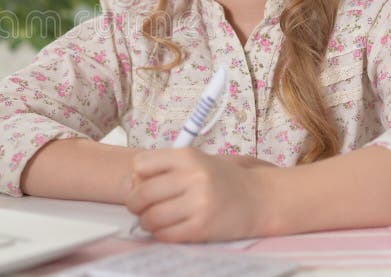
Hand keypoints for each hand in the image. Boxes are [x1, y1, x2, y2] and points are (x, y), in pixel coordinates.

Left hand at [125, 149, 269, 242]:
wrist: (260, 199)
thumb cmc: (223, 179)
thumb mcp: (196, 162)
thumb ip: (166, 168)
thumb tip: (130, 184)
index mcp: (188, 156)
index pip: (141, 164)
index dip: (137, 176)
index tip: (143, 183)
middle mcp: (193, 177)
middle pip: (143, 193)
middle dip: (136, 203)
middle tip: (140, 207)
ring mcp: (198, 203)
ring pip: (152, 216)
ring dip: (146, 221)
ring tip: (152, 220)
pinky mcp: (203, 227)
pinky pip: (167, 234)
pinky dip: (160, 234)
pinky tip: (167, 229)